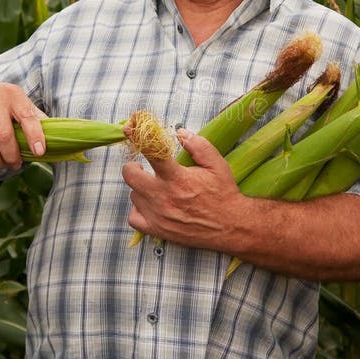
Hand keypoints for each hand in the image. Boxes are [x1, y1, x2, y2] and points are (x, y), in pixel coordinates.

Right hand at [0, 77, 46, 169]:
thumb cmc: (0, 98)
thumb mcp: (18, 99)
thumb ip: (35, 116)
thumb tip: (55, 134)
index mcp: (14, 96)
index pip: (27, 117)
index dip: (35, 136)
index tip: (39, 152)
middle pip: (4, 137)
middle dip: (12, 157)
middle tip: (16, 164)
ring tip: (3, 164)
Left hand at [122, 129, 243, 249]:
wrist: (231, 227)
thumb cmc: (223, 193)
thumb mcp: (216, 164)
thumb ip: (198, 145)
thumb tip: (180, 132)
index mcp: (177, 178)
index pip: (151, 152)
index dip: (138, 137)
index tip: (129, 128)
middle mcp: (163, 196)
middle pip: (130, 175)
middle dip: (133, 167)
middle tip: (143, 167)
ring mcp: (158, 215)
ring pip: (133, 195)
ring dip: (141, 189)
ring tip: (157, 188)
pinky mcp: (157, 230)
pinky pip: (133, 217)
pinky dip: (138, 210)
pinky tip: (150, 205)